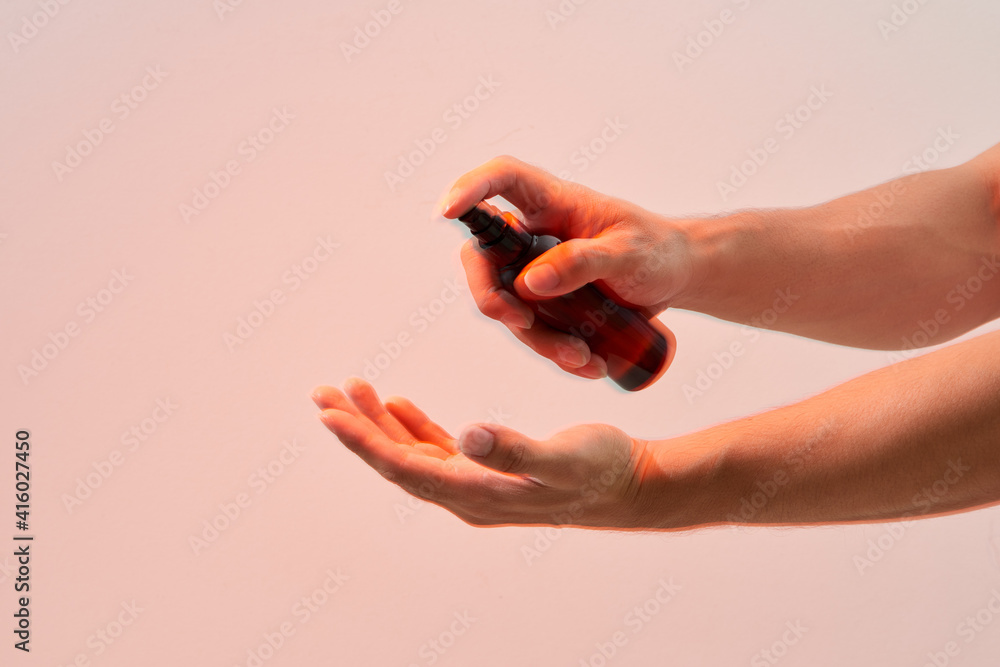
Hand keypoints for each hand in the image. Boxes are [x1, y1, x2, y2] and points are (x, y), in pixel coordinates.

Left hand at [312, 377, 653, 527]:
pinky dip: (413, 427)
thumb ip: (515, 451)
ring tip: (352, 389)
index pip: (405, 468)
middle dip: (358, 428)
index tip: (330, 414)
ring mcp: (476, 484)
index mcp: (476, 493)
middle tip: (323, 394)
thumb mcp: (563, 459)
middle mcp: (467, 494)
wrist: (631, 486)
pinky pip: (436, 450)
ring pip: (412, 454)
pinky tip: (399, 406)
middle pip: (397, 462)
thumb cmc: (602, 471)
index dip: (365, 442)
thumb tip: (470, 437)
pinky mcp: (488, 470)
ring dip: (380, 423)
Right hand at [438, 155, 700, 379]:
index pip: (502, 179)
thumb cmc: (656, 250)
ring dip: (538, 339)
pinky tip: (589, 364)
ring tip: (583, 358)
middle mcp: (533, 234)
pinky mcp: (545, 303)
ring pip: (508, 306)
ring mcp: (535, 271)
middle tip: (521, 323)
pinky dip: (555, 352)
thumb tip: (531, 282)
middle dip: (492, 297)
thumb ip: (585, 262)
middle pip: (483, 258)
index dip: (469, 189)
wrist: (675, 278)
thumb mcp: (630, 253)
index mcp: (553, 202)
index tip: (447, 211)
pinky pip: (533, 331)